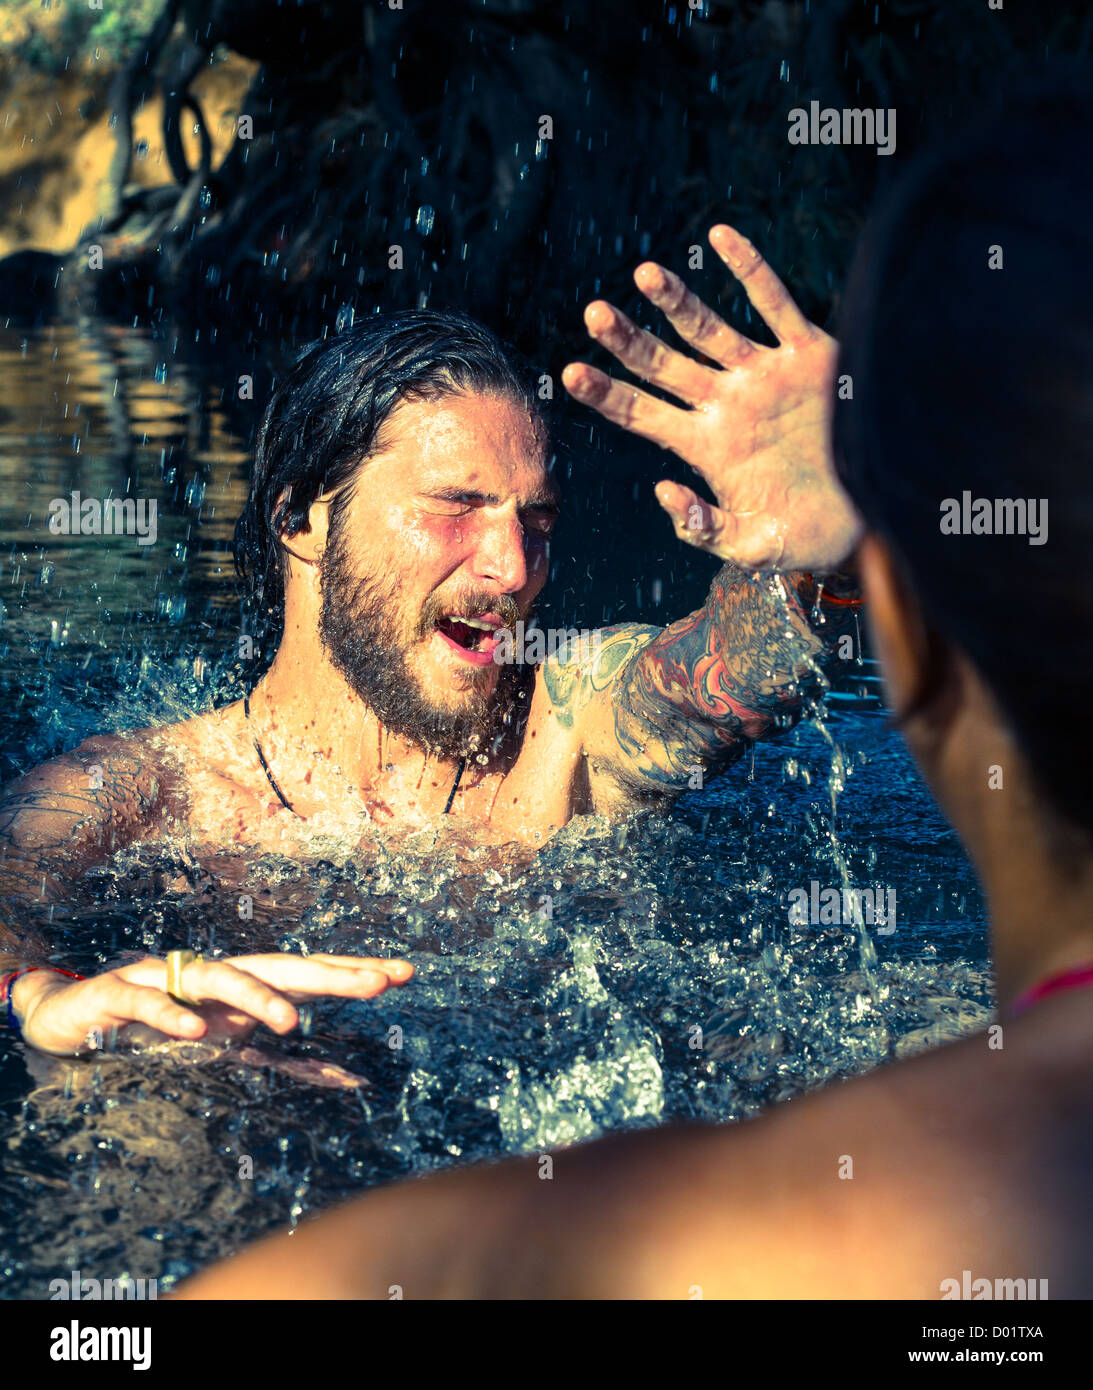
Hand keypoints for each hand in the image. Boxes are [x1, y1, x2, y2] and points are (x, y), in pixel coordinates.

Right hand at [15, 952, 412, 1057]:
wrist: (82, 1011)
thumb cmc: (174, 1027)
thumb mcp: (237, 1051)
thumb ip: (290, 1064)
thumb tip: (352, 1080)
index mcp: (250, 986)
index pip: (312, 973)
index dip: (356, 973)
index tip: (407, 974)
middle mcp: (220, 974)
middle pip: (283, 966)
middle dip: (333, 974)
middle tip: (380, 982)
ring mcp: (173, 977)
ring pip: (222, 979)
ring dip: (257, 998)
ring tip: (291, 1021)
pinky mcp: (125, 992)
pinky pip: (152, 1003)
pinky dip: (172, 1014)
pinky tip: (195, 1031)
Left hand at [562, 223, 862, 572]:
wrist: (875, 515)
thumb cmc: (810, 537)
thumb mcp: (754, 546)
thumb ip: (706, 529)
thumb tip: (663, 493)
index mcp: (707, 446)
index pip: (642, 414)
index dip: (607, 393)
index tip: (569, 374)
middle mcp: (727, 404)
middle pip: (663, 365)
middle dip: (628, 340)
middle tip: (593, 314)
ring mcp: (765, 376)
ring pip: (710, 328)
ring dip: (676, 301)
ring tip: (644, 273)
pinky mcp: (809, 355)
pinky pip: (775, 303)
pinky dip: (750, 269)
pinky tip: (721, 236)